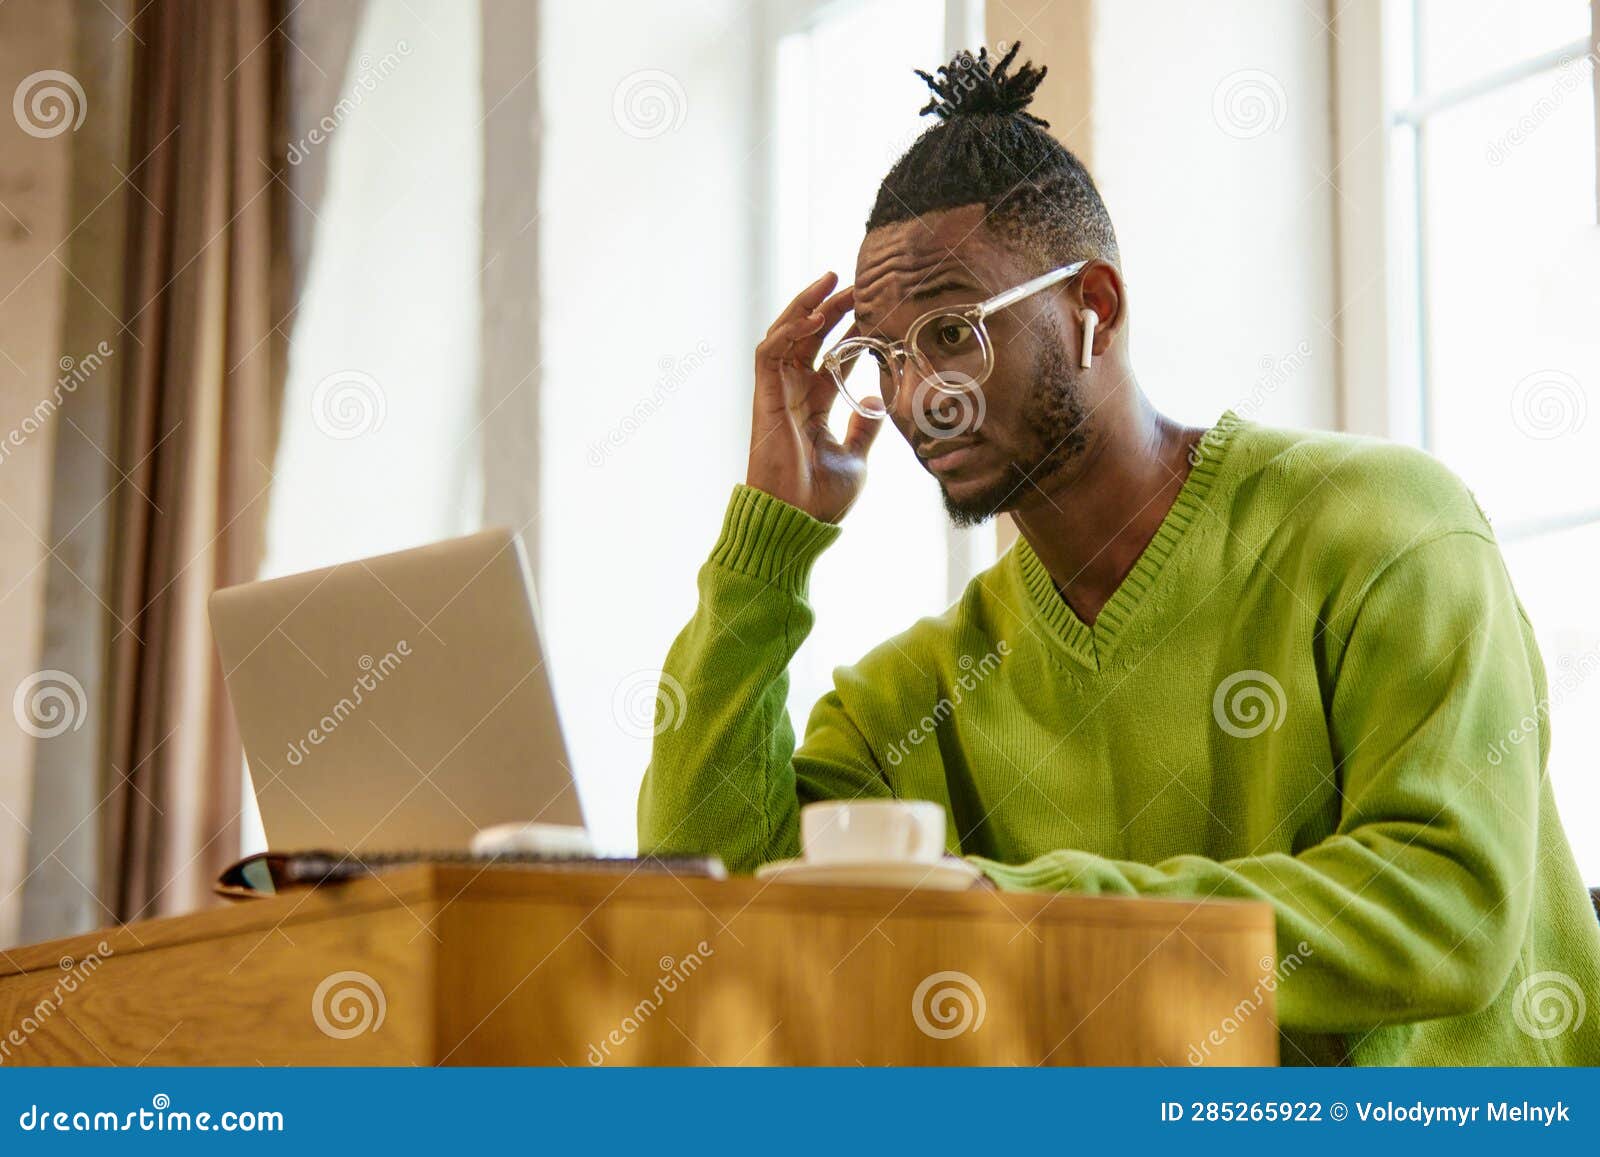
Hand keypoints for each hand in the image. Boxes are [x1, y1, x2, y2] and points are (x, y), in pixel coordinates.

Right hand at [747, 272, 884, 523]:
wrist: (798, 519)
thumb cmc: (821, 497)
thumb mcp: (856, 457)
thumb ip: (864, 426)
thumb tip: (877, 398)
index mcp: (814, 406)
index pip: (832, 356)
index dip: (850, 330)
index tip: (874, 309)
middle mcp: (793, 394)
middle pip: (809, 338)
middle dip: (831, 307)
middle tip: (856, 282)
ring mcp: (777, 394)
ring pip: (785, 335)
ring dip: (808, 306)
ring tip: (832, 282)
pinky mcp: (764, 397)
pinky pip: (769, 352)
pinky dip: (789, 330)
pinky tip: (814, 316)